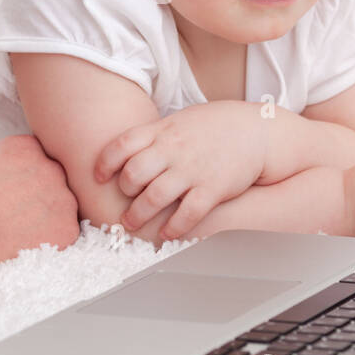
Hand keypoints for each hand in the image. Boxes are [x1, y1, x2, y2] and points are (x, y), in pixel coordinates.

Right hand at [0, 135, 78, 260]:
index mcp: (24, 148)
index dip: (24, 177)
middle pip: (53, 180)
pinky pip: (65, 235)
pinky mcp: (67, 227)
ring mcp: (62, 197)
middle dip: (40, 196)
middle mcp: (49, 167)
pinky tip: (29, 248)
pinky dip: (51, 243)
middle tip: (17, 216)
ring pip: (62, 208)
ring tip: (20, 235)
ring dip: (47, 220)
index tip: (12, 193)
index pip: (35, 157)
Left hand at [92, 102, 267, 240]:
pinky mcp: (212, 189)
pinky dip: (173, 229)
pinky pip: (186, 214)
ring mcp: (192, 170)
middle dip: (123, 192)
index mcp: (163, 131)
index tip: (98, 176)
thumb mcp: (181, 120)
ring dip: (138, 215)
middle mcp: (174, 150)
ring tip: (132, 224)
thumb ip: (155, 135)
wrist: (256, 129)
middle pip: (133, 174)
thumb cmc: (215, 125)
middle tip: (122, 202)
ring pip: (153, 198)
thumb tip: (128, 149)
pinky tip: (167, 234)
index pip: (122, 145)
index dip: (104, 162)